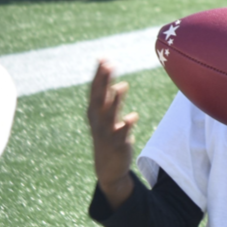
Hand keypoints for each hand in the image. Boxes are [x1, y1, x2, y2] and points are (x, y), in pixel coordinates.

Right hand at [86, 61, 138, 209]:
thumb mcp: (107, 117)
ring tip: (122, 86)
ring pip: (110, 115)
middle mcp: (97, 121)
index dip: (98, 74)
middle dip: (103, 81)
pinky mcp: (117, 144)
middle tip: (108, 64)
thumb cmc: (107, 136)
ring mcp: (106, 132)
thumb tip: (118, 83)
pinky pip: (122, 134)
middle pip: (99, 98)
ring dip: (115, 101)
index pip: (94, 90)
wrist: (108, 167)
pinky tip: (133, 116)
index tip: (103, 58)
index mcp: (93, 112)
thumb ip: (112, 100)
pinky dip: (126, 125)